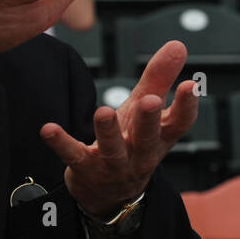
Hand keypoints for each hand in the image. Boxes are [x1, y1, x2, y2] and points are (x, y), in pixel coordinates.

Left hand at [42, 39, 198, 218]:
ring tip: (103, 111)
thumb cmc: (132, 142)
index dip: (187, 105)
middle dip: (149, 120)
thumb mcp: (146, 110)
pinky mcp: (86, 168)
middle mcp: (141, 153)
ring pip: (113, 150)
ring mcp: (114, 164)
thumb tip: (178, 45)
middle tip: (150, 101)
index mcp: (161, 138)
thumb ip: (160, 77)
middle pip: (148, 138)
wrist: (109, 193)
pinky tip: (49, 129)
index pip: (179, 123)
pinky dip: (62, 143)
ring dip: (108, 132)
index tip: (191, 85)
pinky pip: (73, 155)